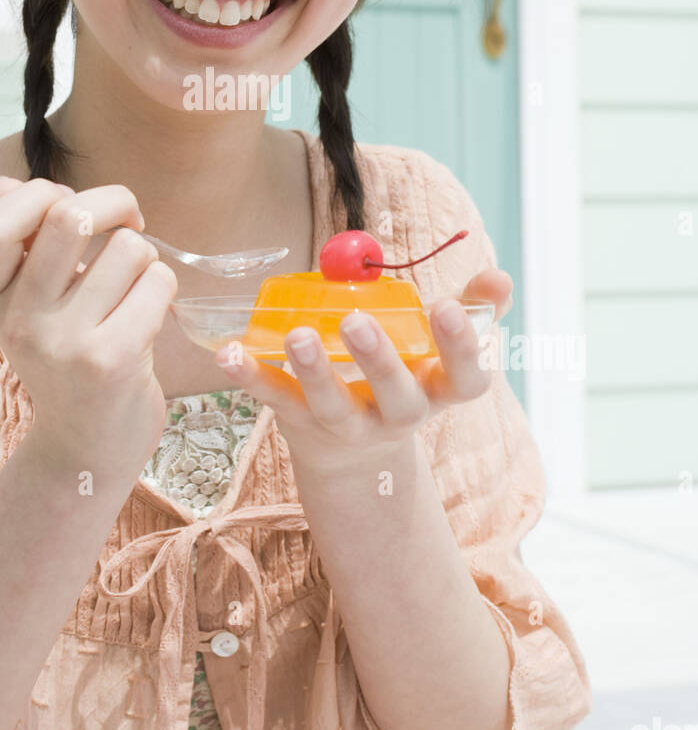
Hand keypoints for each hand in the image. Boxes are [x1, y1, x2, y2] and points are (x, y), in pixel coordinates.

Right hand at [0, 175, 176, 473]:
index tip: (68, 205)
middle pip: (68, 217)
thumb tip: (2, 183)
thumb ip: (22, 244)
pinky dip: (164, 286)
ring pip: (128, 248)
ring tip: (136, 289)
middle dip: (113, 202)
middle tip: (129, 220)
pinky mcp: (111, 359)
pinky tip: (150, 315)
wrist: (86, 449)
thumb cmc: (68, 360)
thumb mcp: (32, 304)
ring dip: (146, 257)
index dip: (36, 196)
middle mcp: (20, 320)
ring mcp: (64, 342)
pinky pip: (156, 281)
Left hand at [215, 268, 512, 470]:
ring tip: (298, 335)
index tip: (447, 306)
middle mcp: (399, 415)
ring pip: (334, 406)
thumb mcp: (438, 348)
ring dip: (315, 370)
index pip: (465, 379)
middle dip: (378, 359)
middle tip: (358, 320)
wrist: (354, 451)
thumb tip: (498, 278)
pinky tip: (230, 351)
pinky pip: (276, 400)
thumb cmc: (403, 373)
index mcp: (438, 390)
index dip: (461, 347)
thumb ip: (471, 310)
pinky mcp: (302, 424)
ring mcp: (349, 426)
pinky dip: (252, 375)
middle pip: (396, 395)